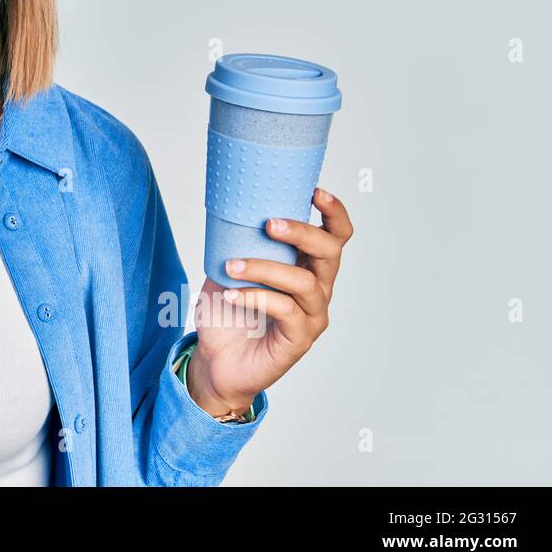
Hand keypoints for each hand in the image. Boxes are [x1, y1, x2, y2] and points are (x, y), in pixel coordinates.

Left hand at [187, 187, 353, 414]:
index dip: (333, 212)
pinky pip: (285, 311)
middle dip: (302, 232)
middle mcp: (317, 288)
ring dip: (266, 268)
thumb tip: (228, 209)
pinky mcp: (299, 339)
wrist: (216, 361)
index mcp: (305, 266)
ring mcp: (311, 315)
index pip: (335, 236)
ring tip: (232, 266)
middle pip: (330, 252)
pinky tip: (231, 295)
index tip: (314, 191)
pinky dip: (256, 297)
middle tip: (269, 224)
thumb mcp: (228, 267)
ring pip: (304, 282)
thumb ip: (236, 242)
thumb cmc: (227, 312)